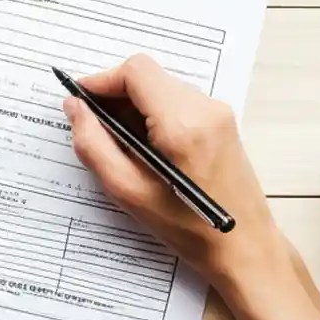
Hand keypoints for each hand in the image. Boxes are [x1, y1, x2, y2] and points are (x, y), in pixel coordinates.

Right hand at [63, 55, 319, 319]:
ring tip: (124, 148)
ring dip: (134, 107)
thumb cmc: (189, 229)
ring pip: (161, 88)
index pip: (135, 72)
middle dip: (115, 96)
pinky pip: (177, 102)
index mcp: (182, 124)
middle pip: (147, 77)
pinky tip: (147, 150)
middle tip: (97, 131)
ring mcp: (218, 113)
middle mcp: (205, 109)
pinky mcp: (222, 122)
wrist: (245, 248)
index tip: (80, 102)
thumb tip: (75, 108)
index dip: (101, 81)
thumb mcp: (128, 191)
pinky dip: (154, 115)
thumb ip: (94, 144)